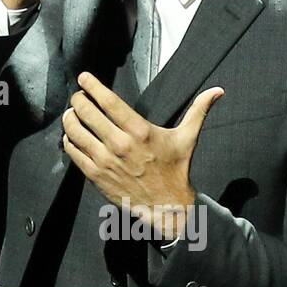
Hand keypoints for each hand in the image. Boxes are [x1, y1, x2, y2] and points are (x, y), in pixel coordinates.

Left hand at [61, 72, 223, 239]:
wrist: (167, 207)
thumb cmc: (176, 170)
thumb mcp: (187, 138)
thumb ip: (198, 110)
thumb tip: (218, 91)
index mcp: (140, 131)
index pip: (108, 101)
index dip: (91, 86)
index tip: (83, 78)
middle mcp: (120, 144)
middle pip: (87, 113)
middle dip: (78, 100)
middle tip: (78, 96)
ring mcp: (106, 161)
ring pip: (76, 132)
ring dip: (70, 118)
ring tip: (72, 113)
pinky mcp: (96, 176)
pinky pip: (74, 153)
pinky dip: (69, 141)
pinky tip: (72, 135)